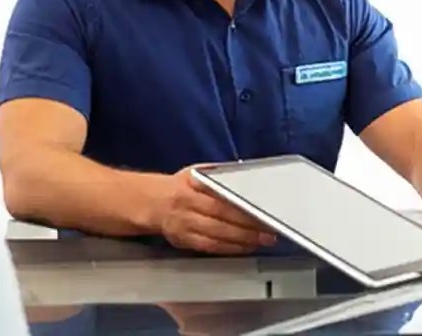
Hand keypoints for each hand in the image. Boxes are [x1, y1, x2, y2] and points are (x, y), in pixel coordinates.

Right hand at [154, 166, 276, 254]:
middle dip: (248, 226)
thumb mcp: (195, 172)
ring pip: (217, 235)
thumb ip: (217, 173)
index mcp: (191, 186)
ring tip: (262, 240)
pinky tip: (245, 247)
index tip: (262, 210)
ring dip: (243, 240)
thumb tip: (243, 172)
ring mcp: (185, 226)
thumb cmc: (178, 187)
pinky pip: (210, 247)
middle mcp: (187, 206)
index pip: (221, 197)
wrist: (152, 204)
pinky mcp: (184, 241)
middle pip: (221, 217)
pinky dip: (230, 249)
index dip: (242, 206)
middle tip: (269, 231)